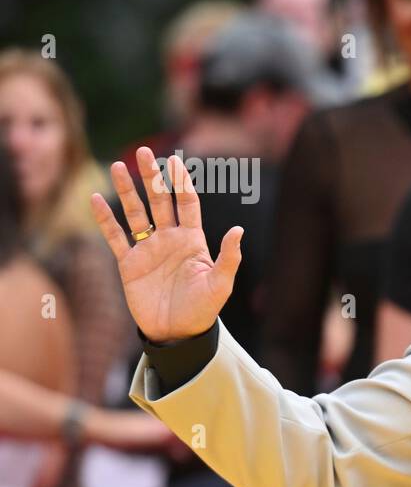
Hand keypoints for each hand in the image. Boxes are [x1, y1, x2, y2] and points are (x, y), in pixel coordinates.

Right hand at [89, 147, 241, 342]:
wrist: (177, 333)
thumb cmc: (203, 310)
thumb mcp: (220, 284)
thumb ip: (229, 257)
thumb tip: (238, 229)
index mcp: (193, 241)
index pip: (187, 203)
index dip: (181, 183)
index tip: (175, 161)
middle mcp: (169, 239)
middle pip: (160, 201)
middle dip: (153, 177)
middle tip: (145, 153)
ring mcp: (148, 250)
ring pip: (136, 213)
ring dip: (127, 191)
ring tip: (119, 166)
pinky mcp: (129, 264)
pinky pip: (115, 237)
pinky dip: (105, 219)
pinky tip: (96, 200)